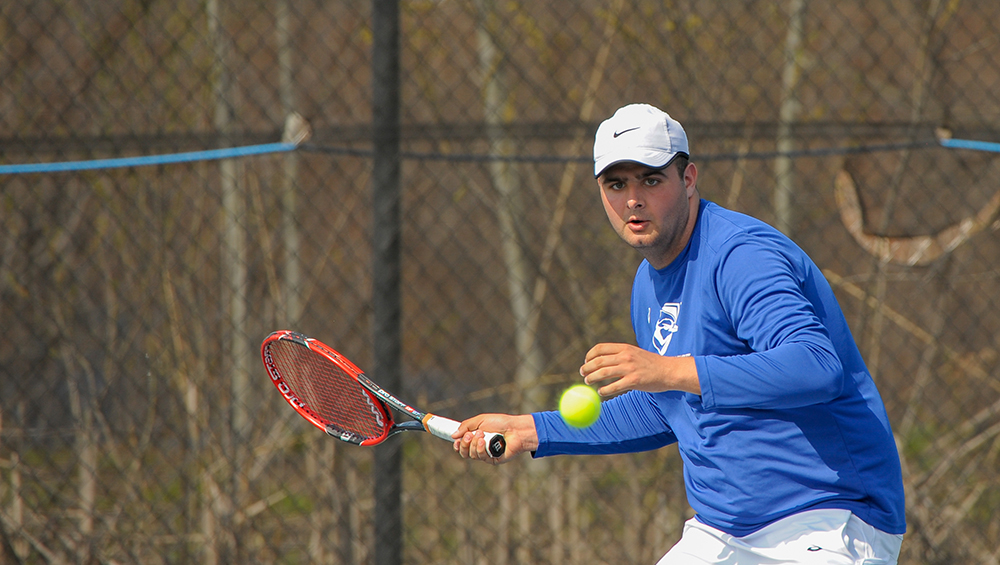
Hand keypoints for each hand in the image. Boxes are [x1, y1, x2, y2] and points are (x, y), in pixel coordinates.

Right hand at [453, 413, 537, 464]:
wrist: (515, 429)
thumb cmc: (500, 423)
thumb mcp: (480, 420)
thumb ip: (466, 426)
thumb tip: (453, 435)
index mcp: (476, 438)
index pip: (462, 446)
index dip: (458, 445)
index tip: (456, 440)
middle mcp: (480, 447)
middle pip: (464, 452)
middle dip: (464, 443)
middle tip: (469, 435)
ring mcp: (487, 454)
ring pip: (472, 455)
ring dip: (474, 444)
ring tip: (482, 434)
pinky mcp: (493, 460)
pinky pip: (481, 457)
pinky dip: (480, 449)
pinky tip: (484, 441)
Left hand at [580, 342, 699, 396]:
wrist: (669, 371)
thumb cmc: (652, 364)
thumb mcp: (635, 352)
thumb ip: (621, 354)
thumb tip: (603, 360)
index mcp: (625, 347)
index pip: (600, 348)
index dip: (589, 355)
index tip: (586, 361)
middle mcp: (625, 356)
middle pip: (598, 361)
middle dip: (587, 368)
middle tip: (582, 374)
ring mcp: (629, 368)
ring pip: (603, 373)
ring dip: (592, 378)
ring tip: (588, 382)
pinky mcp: (634, 381)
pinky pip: (613, 386)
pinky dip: (604, 390)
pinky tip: (601, 392)